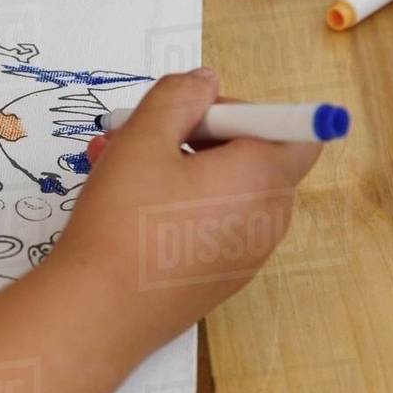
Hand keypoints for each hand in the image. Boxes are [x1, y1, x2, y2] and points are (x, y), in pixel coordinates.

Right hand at [50, 68, 320, 344]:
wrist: (99, 312)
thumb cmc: (123, 222)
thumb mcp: (142, 138)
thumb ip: (178, 97)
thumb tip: (206, 81)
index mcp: (262, 178)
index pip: (294, 129)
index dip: (245, 111)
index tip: (192, 115)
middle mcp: (266, 220)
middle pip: (253, 160)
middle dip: (198, 137)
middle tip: (142, 134)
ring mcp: (244, 257)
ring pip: (223, 194)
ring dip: (179, 170)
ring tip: (116, 167)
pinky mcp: (216, 281)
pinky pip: (210, 228)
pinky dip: (178, 207)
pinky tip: (124, 209)